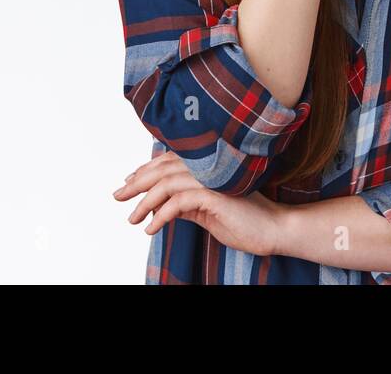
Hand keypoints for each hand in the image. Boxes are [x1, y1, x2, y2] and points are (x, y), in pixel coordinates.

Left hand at [112, 151, 288, 256]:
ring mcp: (213, 179)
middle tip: (118, 196)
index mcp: (209, 167)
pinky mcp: (215, 196)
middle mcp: (210, 168)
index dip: (146, 168)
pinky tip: (151, 228)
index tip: (128, 181)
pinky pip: (178, 202)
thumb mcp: (206, 212)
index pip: (170, 160)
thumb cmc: (244, 221)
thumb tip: (158, 205)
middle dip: (137, 182)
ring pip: (168, 183)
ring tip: (132, 219)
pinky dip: (160, 215)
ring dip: (145, 202)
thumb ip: (185, 203)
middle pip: (164, 167)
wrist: (273, 230)